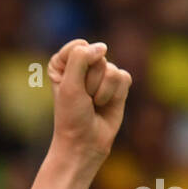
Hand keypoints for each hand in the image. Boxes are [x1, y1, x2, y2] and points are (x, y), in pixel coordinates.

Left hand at [47, 38, 131, 172]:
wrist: (85, 142)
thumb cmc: (71, 116)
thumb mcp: (69, 85)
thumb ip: (81, 59)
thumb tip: (103, 47)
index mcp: (63, 62)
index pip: (79, 46)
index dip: (78, 68)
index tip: (71, 87)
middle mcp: (83, 65)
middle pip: (98, 58)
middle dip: (92, 82)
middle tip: (84, 99)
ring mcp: (102, 74)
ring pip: (112, 70)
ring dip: (103, 92)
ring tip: (94, 104)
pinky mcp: (118, 84)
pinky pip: (124, 77)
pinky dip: (115, 95)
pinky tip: (106, 105)